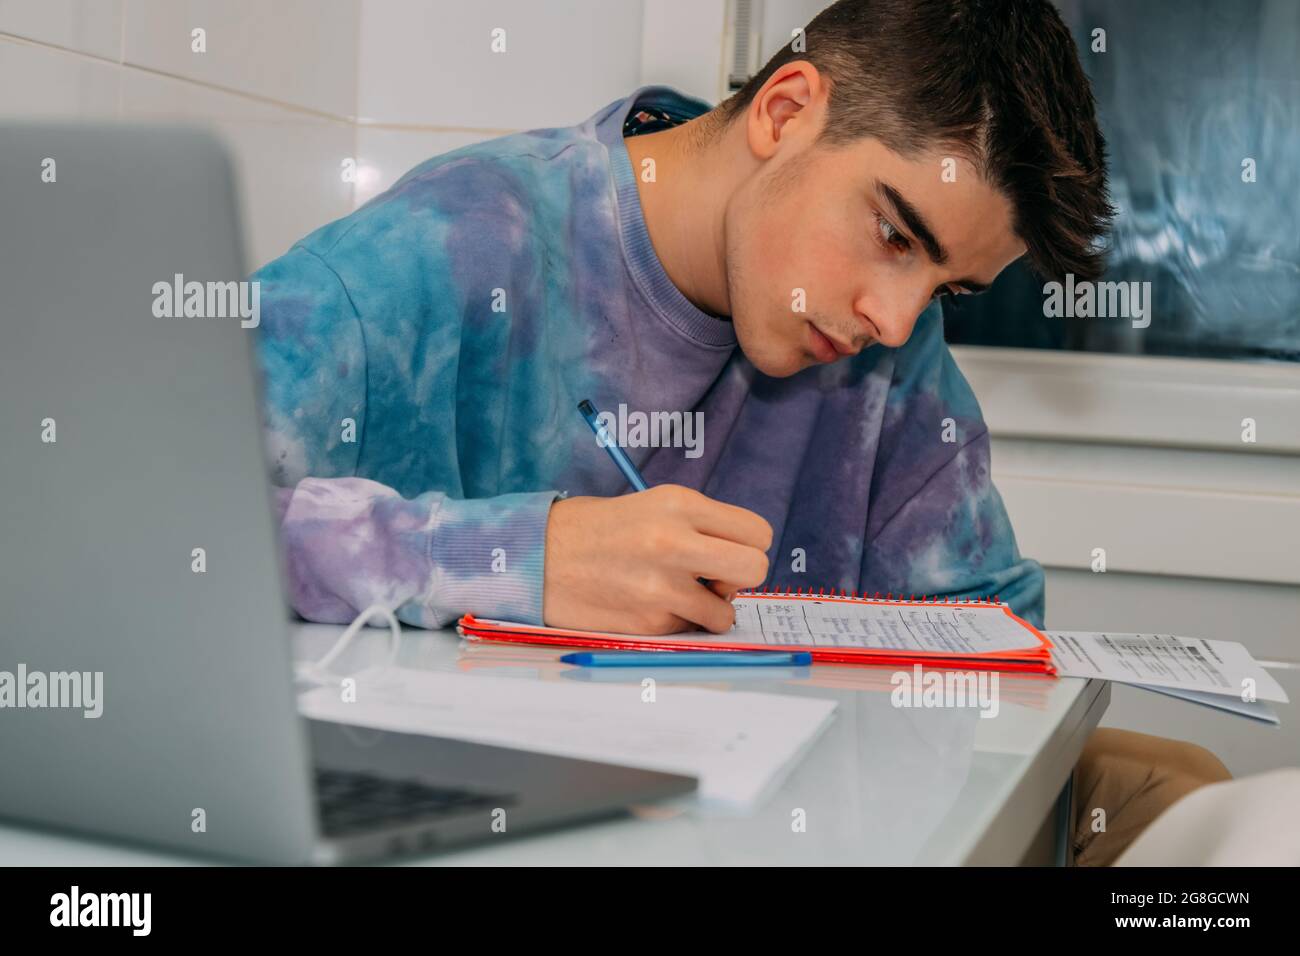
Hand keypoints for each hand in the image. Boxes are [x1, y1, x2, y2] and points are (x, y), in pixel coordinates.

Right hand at [542, 484, 771, 634]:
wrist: (537, 557)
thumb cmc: (599, 530)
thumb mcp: (653, 506)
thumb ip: (701, 527)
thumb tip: (743, 563)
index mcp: (679, 503)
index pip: (758, 532)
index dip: (747, 545)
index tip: (727, 550)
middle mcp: (674, 542)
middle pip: (756, 568)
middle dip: (742, 578)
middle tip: (716, 577)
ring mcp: (662, 587)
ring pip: (726, 611)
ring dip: (709, 608)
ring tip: (676, 593)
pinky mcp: (648, 622)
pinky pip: (689, 628)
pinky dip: (676, 622)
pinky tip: (646, 604)